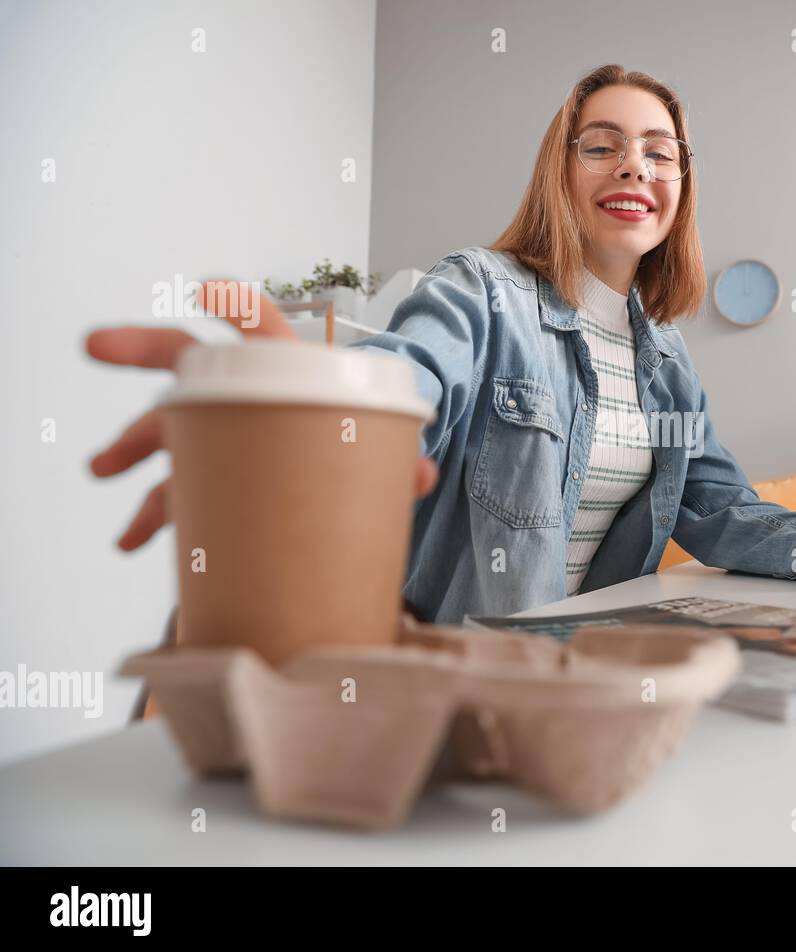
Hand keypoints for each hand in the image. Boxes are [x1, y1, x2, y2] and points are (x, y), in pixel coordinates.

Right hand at [86, 280, 438, 550]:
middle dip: (140, 348)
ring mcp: (223, 429)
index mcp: (289, 370)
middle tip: (93, 343)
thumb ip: (397, 463)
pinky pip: (174, 488)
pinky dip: (151, 515)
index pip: (264, 324)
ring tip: (102, 467)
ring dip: (131, 444)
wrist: (344, 471)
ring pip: (169, 425)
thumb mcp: (378, 452)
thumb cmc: (353, 440)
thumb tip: (422, 476)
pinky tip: (131, 540)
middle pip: (188, 357)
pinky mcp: (213, 472)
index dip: (239, 304)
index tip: (205, 289)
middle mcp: (245, 389)